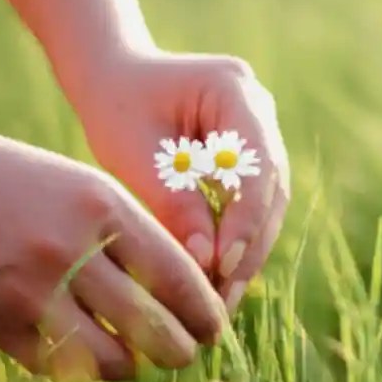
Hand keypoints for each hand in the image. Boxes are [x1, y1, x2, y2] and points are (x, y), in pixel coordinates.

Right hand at [0, 122, 226, 381]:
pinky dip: (84, 368)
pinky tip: (91, 356)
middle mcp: (70, 250)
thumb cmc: (15, 183)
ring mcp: (30, 291)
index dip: (206, 312)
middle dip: (182, 350)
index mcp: (102, 207)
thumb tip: (189, 299)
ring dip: (134, 367)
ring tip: (139, 359)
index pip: (178, 277)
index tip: (216, 327)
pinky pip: (61, 367)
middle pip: (155, 329)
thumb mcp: (82, 189)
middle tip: (187, 352)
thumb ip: (133, 237)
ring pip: (112, 361)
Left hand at [68, 50, 290, 312]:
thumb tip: (208, 262)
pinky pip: (252, 207)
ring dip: (246, 253)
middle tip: (224, 298)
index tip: (221, 265)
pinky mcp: (248, 159)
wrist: (110, 79)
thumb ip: (175, 203)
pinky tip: (218, 283)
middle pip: (270, 189)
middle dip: (249, 246)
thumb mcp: (136, 154)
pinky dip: (235, 243)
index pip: (254, 164)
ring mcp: (260, 134)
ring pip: (268, 205)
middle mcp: (259, 109)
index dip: (244, 220)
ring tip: (222, 301)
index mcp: (234, 89)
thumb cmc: (115, 107)